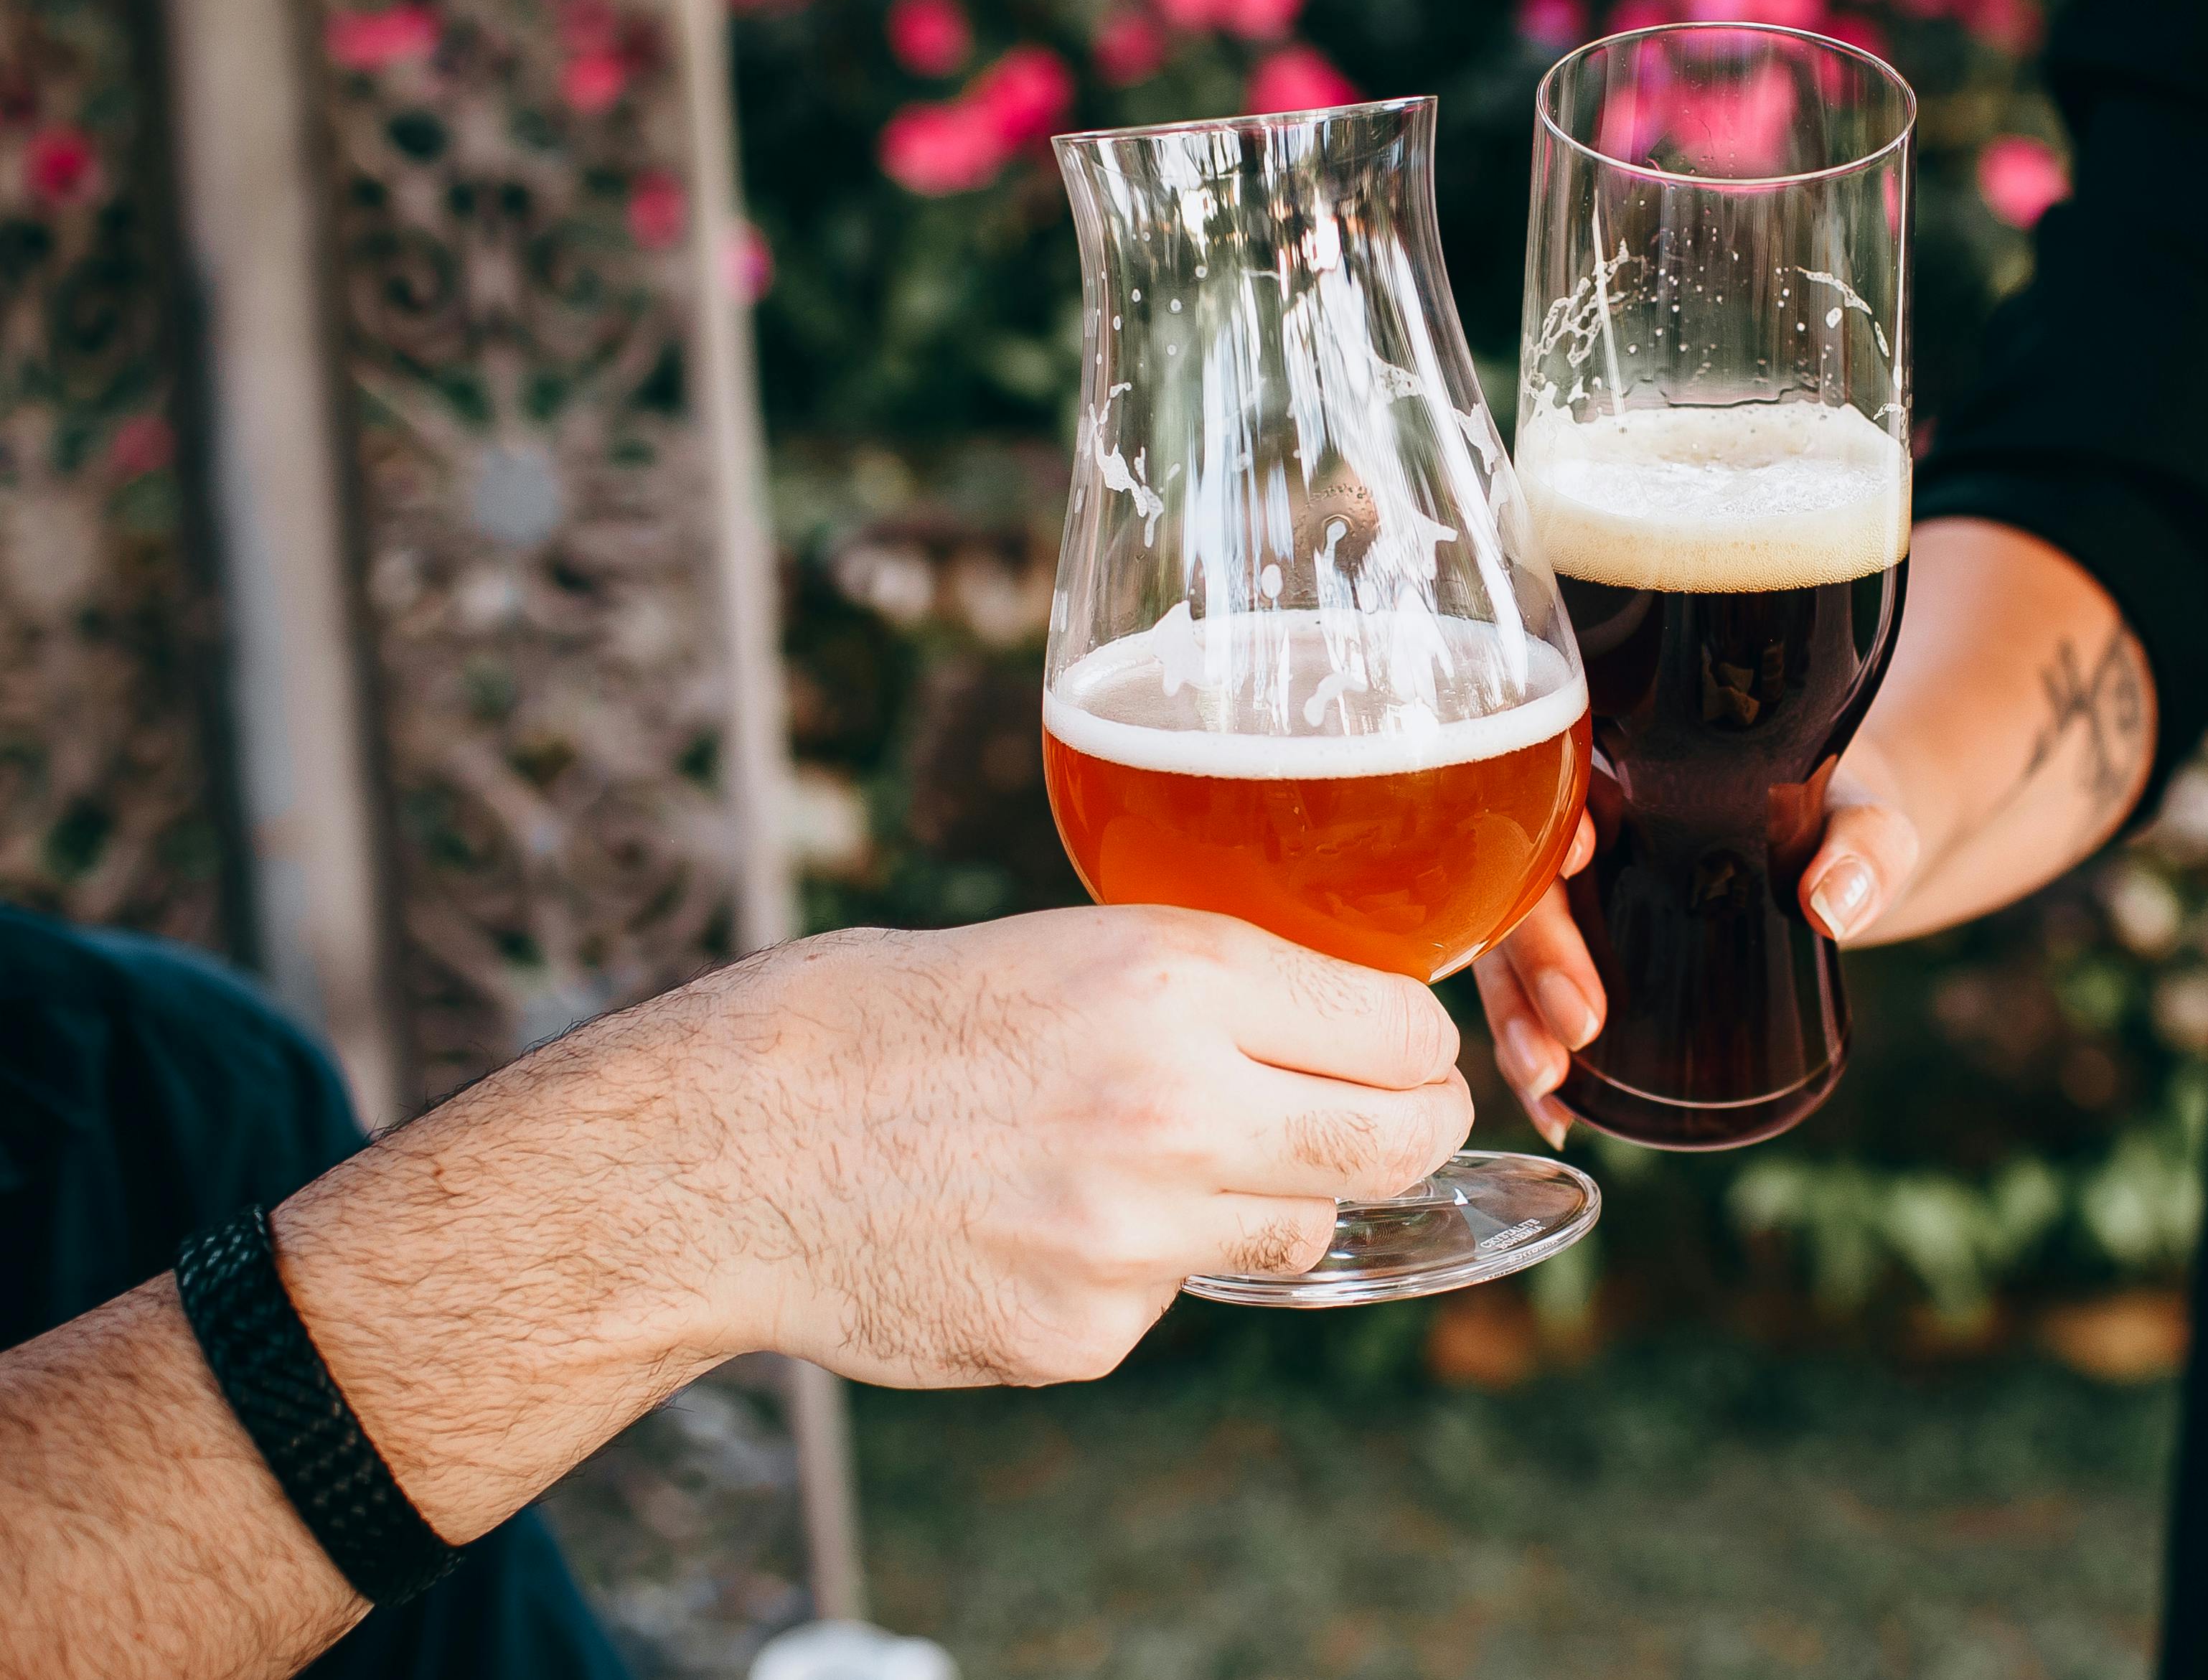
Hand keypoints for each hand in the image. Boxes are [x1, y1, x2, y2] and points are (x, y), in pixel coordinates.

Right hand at [276, 906, 1475, 1424]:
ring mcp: (1135, 1234)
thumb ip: (1218, 989)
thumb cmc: (889, 1023)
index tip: (1401, 1053)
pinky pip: (1176, 1300)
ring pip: (1299, 1228)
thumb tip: (1356, 1029)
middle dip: (1410, 1132)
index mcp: (1178, 974)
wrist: (724, 1147)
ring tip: (1144, 1161)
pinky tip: (1036, 1225)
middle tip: (1388, 1122)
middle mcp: (1177, 1102)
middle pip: (1400, 1141)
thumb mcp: (1074, 945)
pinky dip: (1137, 1273)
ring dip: (1261, 1201)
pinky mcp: (1087, 1334)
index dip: (1413, 1046)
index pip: (1402, 1031)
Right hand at [1472, 747, 1926, 1144]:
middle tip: (1580, 1025)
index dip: (1556, 821)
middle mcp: (1583, 831)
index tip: (1583, 859)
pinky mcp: (1581, 956)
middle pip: (1523, 883)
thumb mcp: (1867, 825)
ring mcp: (1575, 900)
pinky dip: (1535, 1057)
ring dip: (1516, 1019)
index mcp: (1632, 773)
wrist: (1834, 858)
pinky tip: (1557, 1113)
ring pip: (1506, 951)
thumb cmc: (1842, 825)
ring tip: (1549, 1084)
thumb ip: (1864, 848)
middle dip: (1535, 956)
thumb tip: (1831, 905)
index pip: (1563, 786)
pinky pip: (1532, 1003)